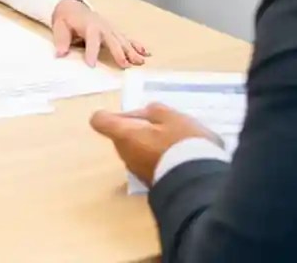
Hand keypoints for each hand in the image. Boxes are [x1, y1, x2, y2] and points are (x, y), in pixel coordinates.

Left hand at [51, 0, 148, 67]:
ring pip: (123, 40)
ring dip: (132, 51)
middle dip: (120, 52)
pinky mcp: (114, 31)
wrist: (72, 6)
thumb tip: (60, 53)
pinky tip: (145, 53)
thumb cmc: (66, 18)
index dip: (91, 52)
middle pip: (113, 40)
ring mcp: (110, 29)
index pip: (91, 40)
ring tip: (139, 62)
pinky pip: (127, 39)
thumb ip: (61, 40)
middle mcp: (103, 27)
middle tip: (125, 65)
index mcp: (89, 26)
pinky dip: (136, 45)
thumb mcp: (59, 26)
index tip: (91, 65)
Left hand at [89, 102, 220, 186]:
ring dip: (148, 143)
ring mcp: (136, 171)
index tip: (129, 115)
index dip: (110, 115)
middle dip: (137, 128)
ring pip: (135, 150)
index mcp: (125, 134)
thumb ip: (155, 111)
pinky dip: (157, 157)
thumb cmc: (181, 143)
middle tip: (162, 123)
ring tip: (174, 139)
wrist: (197, 184)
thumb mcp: (173, 118)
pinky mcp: (150, 183)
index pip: (100, 120)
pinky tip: (178, 155)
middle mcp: (125, 154)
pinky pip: (147, 163)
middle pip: (120, 136)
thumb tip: (144, 113)